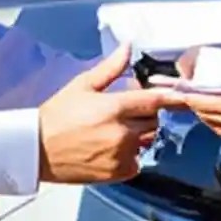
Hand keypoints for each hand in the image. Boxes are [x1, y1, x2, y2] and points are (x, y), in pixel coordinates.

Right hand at [37, 44, 186, 183]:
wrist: (36, 150)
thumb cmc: (57, 116)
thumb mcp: (82, 85)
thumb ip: (111, 68)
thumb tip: (127, 47)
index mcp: (114, 107)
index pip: (155, 100)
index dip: (171, 97)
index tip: (183, 96)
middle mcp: (121, 132)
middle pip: (154, 120)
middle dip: (146, 114)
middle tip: (125, 112)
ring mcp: (121, 154)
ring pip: (147, 140)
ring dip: (139, 134)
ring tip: (114, 131)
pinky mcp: (117, 172)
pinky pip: (138, 160)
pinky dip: (131, 154)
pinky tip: (110, 148)